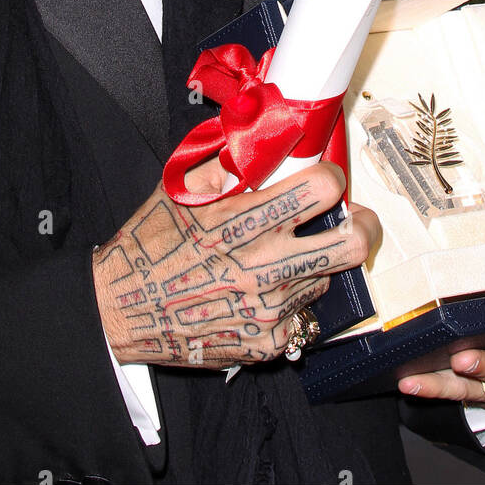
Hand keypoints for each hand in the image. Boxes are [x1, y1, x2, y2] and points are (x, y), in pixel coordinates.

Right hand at [93, 163, 379, 367]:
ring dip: (313, 264)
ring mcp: (270, 308)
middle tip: (355, 220)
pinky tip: (260, 293)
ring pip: (326, 278)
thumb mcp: (182, 188)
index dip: (332, 179)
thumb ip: (229, 164)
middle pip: (351, 243)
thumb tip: (265, 141)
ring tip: (280, 259)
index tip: (327, 181)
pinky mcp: (269, 343)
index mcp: (243, 219)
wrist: (120, 308)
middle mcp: (264, 264)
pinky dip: (289, 302)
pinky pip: (302, 315)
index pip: (322, 189)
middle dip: (364, 226)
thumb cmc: (150, 242)